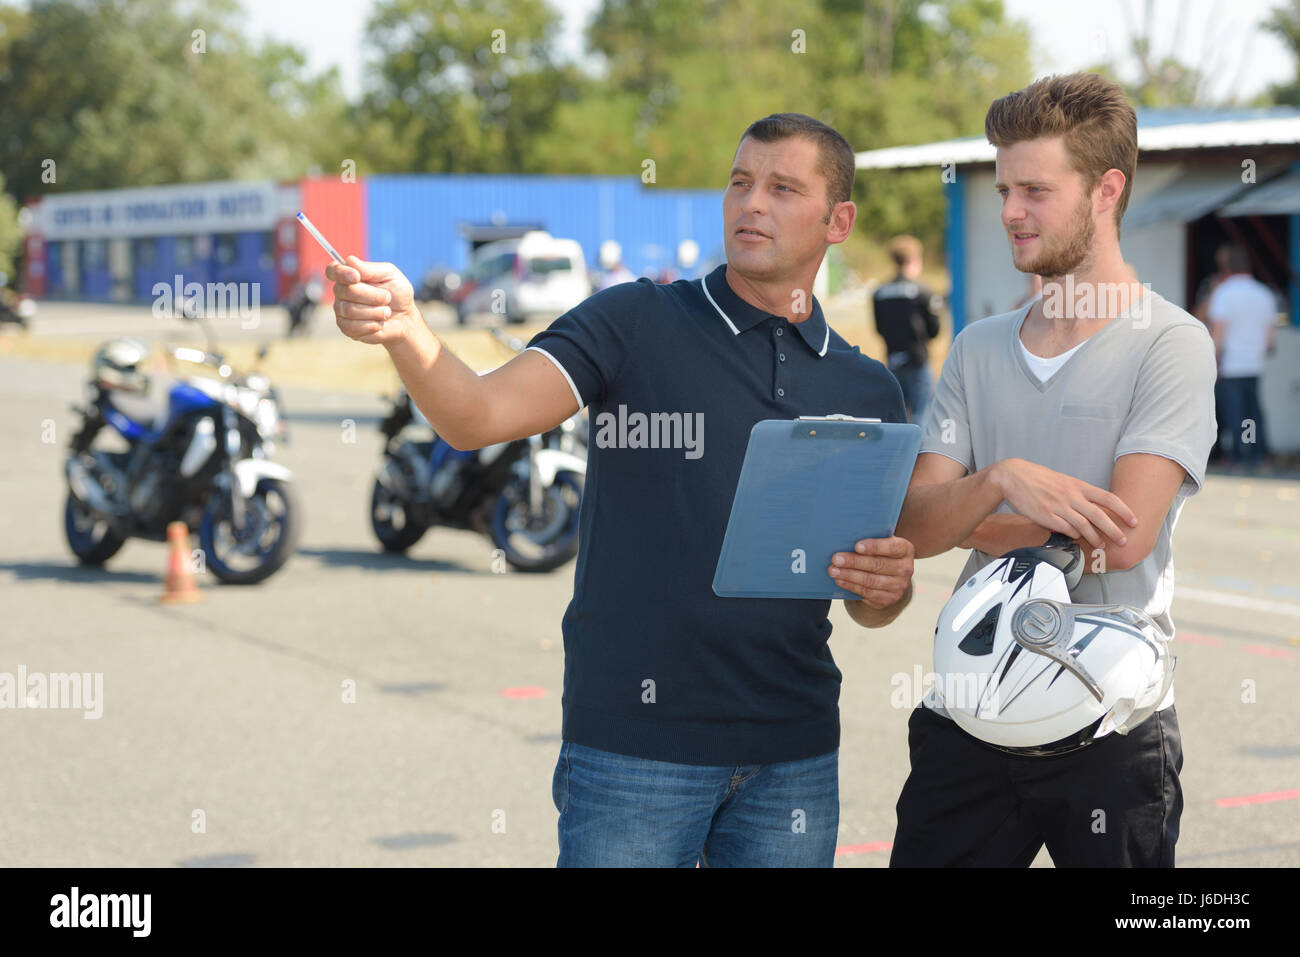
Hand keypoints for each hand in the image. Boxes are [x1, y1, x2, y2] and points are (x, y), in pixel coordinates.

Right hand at [328, 255, 419, 344]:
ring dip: (375, 311)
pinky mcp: (347, 328)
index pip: (333, 270)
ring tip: (386, 311)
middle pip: (347, 291)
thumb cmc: (397, 293)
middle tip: (387, 297)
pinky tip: (379, 323)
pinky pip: (352, 326)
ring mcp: (342, 310)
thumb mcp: (390, 275)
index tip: (356, 277)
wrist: (405, 319)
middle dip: (373, 295)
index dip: (341, 273)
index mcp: (349, 275)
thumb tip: (350, 261)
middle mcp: (341, 292)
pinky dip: (371, 325)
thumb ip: (370, 269)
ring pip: (350, 310)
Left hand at [829, 536, 913, 608]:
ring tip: (833, 570)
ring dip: (849, 575)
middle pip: (878, 565)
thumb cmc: (880, 553)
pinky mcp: (889, 599)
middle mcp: (906, 568)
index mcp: (906, 549)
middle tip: (836, 558)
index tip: (857, 546)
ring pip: (870, 580)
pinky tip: (839, 580)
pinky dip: (851, 585)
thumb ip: (870, 538)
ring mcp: (899, 586)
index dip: (875, 547)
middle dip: (854, 562)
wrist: (889, 578)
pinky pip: (867, 592)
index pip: (893, 547)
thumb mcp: (881, 543)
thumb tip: (844, 536)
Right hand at [991, 458, 1135, 550]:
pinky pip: (1066, 530)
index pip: (1108, 498)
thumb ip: (1078, 493)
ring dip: (1095, 538)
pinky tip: (1076, 538)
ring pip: (1084, 527)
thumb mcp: (1063, 481)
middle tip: (1123, 541)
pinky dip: (1073, 535)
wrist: (1014, 477)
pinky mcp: (1047, 517)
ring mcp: (1060, 508)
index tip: (1134, 521)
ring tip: (1100, 545)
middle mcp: (1072, 496)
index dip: (1124, 511)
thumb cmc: (1038, 478)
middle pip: (1099, 516)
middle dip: (1114, 531)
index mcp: (1078, 486)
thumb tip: (1092, 506)